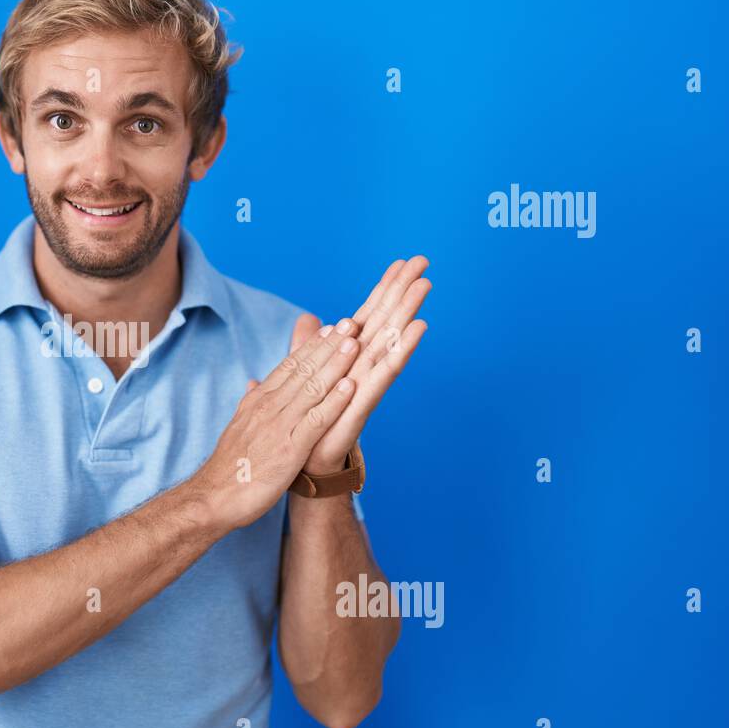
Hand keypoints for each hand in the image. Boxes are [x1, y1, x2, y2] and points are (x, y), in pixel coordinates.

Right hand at [192, 318, 361, 531]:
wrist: (213, 498)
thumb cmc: (229, 467)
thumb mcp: (239, 427)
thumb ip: (251, 403)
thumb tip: (254, 382)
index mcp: (258, 402)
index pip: (288, 366)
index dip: (311, 346)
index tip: (330, 328)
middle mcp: (269, 408)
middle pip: (303, 370)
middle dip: (329, 345)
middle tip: (350, 323)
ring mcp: (279, 427)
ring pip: (312, 388)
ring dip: (335, 364)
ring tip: (354, 343)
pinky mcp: (289, 449)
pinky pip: (316, 421)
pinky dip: (335, 402)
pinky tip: (351, 386)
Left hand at [303, 256, 431, 474]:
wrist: (305, 466)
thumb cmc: (310, 422)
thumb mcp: (303, 375)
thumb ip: (308, 346)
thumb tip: (310, 318)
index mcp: (348, 359)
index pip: (369, 316)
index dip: (384, 289)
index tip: (402, 261)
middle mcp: (361, 368)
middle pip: (385, 322)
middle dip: (403, 291)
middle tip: (423, 261)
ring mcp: (364, 385)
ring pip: (388, 342)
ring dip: (407, 313)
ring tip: (424, 286)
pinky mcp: (361, 405)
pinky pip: (382, 375)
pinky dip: (399, 351)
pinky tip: (415, 330)